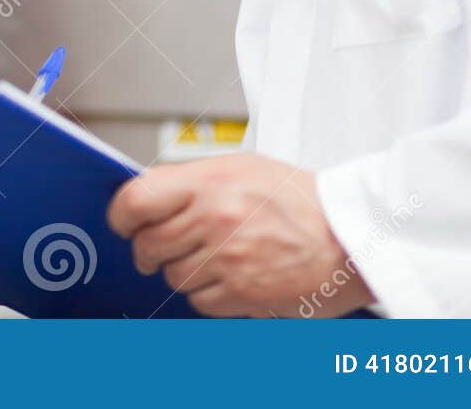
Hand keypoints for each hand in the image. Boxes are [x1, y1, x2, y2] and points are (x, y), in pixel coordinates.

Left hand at [107, 153, 372, 317]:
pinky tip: (233, 276)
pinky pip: (199, 302)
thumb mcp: (242, 167)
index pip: (136, 200)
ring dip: (184, 272)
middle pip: (147, 244)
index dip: (121, 216)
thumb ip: (194, 180)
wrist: (350, 235)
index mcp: (210, 182)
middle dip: (151, 249)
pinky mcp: (241, 294)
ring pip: (172, 276)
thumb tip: (151, 196)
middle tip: (166, 246)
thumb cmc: (300, 200)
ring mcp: (227, 259)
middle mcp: (214, 219)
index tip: (124, 222)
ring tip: (215, 257)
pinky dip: (209, 294)